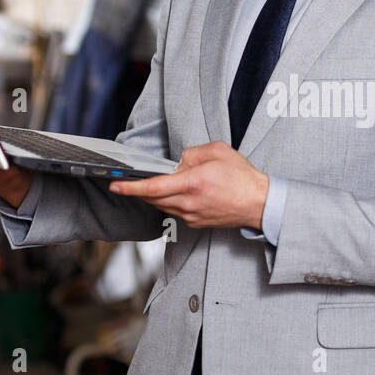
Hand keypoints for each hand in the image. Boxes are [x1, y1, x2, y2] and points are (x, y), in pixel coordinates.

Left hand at [107, 140, 268, 229]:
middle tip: (130, 181)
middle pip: (152, 198)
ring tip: (158, 184)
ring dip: (155, 195)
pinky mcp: (195, 223)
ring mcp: (191, 215)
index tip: (115, 185)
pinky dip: (170, 202)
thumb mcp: (218, 151)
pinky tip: (178, 193)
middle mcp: (188, 202)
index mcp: (191, 183)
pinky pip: (174, 212)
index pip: (152, 187)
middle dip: (140, 190)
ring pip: (162, 206)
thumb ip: (192, 153)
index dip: (130, 187)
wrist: (259, 203)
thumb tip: (179, 163)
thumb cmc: (242, 178)